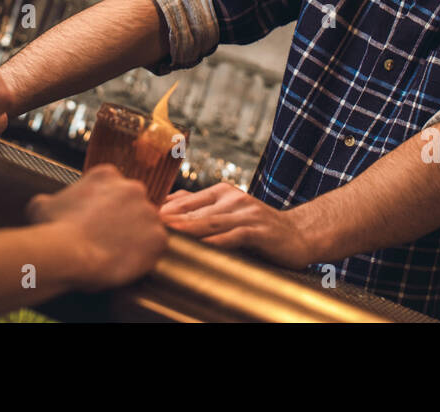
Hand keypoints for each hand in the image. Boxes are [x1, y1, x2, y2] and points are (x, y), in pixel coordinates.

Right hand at [26, 166, 167, 289]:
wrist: (67, 253)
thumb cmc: (53, 229)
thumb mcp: (42, 205)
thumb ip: (53, 200)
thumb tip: (47, 205)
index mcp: (107, 175)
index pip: (113, 188)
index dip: (105, 207)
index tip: (97, 221)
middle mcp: (133, 188)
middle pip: (134, 203)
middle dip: (124, 219)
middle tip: (108, 238)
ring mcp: (149, 212)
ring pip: (147, 225)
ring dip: (136, 237)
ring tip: (117, 254)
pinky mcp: (159, 237)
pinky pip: (156, 246)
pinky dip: (145, 256)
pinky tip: (128, 263)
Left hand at [158, 183, 315, 269]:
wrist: (299, 233)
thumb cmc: (258, 227)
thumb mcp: (229, 212)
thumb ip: (200, 208)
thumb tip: (166, 205)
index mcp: (222, 192)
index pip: (186, 200)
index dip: (163, 209)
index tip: (139, 216)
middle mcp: (233, 198)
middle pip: (194, 210)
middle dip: (169, 219)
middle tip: (144, 225)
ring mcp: (246, 214)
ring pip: (211, 221)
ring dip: (187, 228)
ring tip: (166, 233)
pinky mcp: (259, 231)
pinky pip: (234, 236)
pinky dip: (218, 241)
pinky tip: (203, 246)